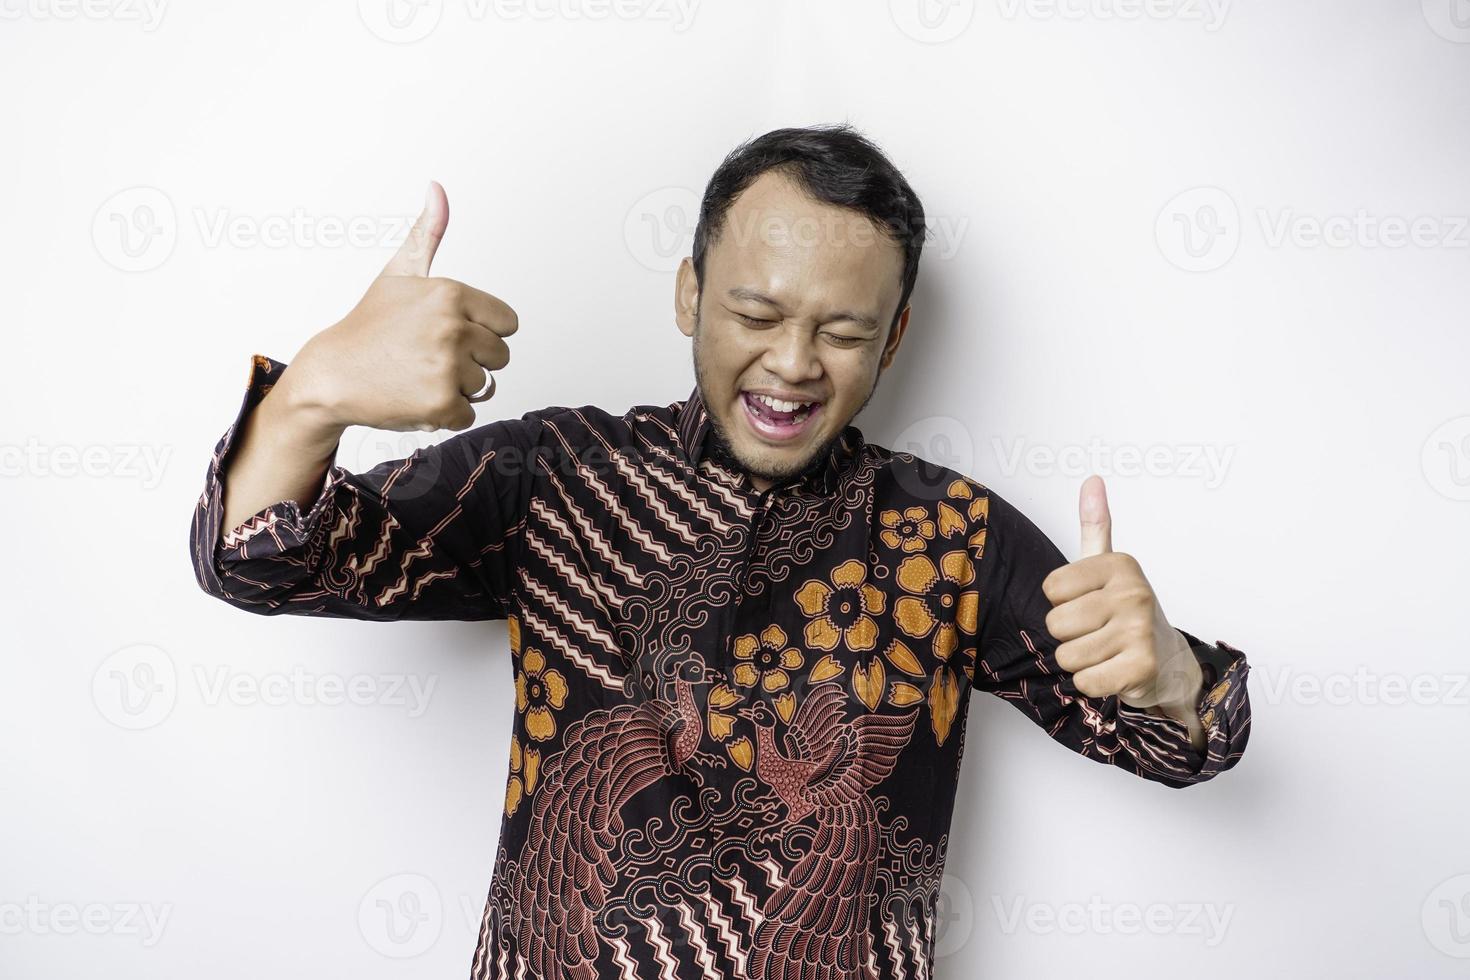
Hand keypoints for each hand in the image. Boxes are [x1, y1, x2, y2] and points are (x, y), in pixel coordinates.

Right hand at [277, 181, 517, 432]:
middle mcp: (453, 328)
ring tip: (417, 375)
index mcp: (451, 294)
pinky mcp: (441, 404)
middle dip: (471, 361)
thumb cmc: (369, 325)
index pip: (508, 324)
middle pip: (500, 357)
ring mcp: (447, 367)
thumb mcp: (399, 273)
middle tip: (427, 356)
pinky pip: (468, 414)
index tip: (448, 332)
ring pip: (485, 386)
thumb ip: (427, 233)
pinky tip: (413, 397)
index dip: (482, 331)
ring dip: (457, 388)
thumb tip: (437, 187)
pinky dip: (445, 414)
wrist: (330, 375)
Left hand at [1041, 476, 1202, 722]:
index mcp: (1120, 564)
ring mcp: (1140, 630)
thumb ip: (1095, 526)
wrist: (1169, 661)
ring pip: (1067, 657)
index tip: (1090, 604)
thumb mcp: (1107, 567)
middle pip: (1055, 625)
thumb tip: (1092, 479)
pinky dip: (1093, 684)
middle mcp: (1134, 592)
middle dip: (1070, 637)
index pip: (1051, 590)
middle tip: (1099, 634)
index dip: (1063, 603)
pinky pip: (1084, 682)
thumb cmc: (1126, 612)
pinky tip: (1114, 672)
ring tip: (1106, 652)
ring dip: (1081, 662)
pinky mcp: (1142, 667)